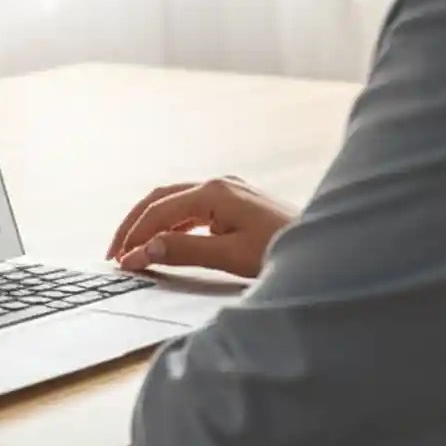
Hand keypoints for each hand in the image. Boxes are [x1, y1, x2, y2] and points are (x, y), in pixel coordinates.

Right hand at [107, 177, 296, 277]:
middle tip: (115, 253)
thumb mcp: (229, 256)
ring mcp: (228, 190)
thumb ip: (183, 251)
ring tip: (133, 250)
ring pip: (174, 202)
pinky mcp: (236, 203)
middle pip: (160, 198)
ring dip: (151, 224)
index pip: (159, 211)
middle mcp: (217, 183)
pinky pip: (191, 209)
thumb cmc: (283, 251)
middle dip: (134, 225)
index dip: (135, 236)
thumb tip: (143, 251)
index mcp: (214, 191)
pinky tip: (165, 243)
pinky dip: (171, 225)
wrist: (329, 250)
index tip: (121, 262)